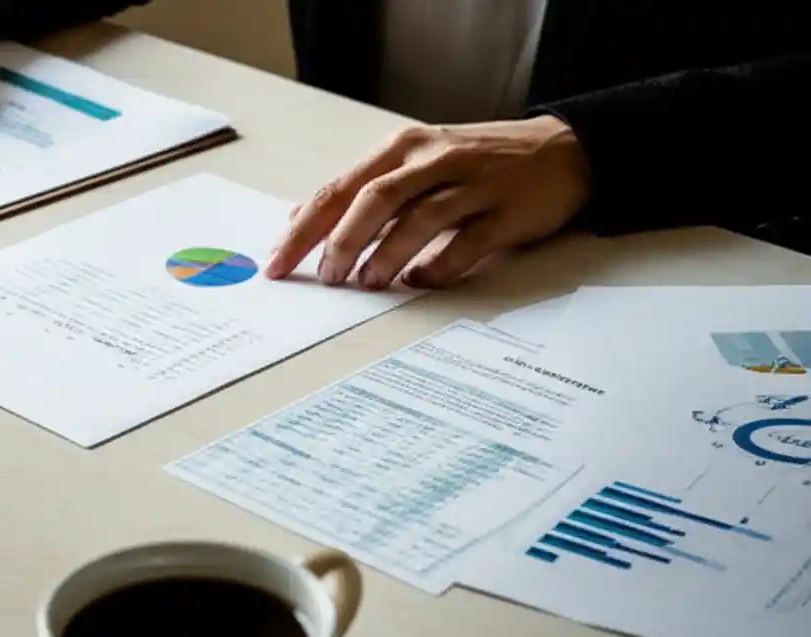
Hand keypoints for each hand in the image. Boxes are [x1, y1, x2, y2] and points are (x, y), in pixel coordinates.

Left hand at [267, 115, 591, 288]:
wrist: (564, 151)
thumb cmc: (476, 163)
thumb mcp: (413, 163)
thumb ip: (360, 190)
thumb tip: (300, 216)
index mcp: (403, 148)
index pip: (340, 188)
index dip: (305, 229)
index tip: (278, 263)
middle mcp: (434, 159)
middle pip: (374, 198)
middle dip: (342, 241)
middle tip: (326, 278)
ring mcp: (474, 183)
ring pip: (419, 217)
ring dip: (387, 254)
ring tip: (368, 283)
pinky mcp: (509, 210)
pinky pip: (469, 241)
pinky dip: (440, 265)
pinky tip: (420, 282)